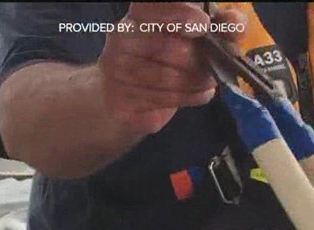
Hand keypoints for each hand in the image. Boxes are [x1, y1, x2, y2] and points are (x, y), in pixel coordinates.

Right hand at [98, 2, 245, 134]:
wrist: (127, 93)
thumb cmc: (166, 57)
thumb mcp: (197, 34)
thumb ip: (220, 24)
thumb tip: (234, 25)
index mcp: (141, 14)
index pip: (151, 6)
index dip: (180, 15)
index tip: (203, 26)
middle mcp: (122, 37)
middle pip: (168, 48)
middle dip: (200, 61)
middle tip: (214, 66)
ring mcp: (115, 69)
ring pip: (166, 78)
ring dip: (197, 82)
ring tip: (207, 82)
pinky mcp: (118, 98)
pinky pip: (161, 99)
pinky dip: (188, 98)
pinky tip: (196, 94)